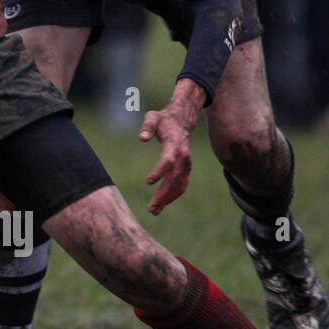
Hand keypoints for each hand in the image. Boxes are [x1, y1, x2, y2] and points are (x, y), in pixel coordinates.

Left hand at [138, 89, 201, 214]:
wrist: (182, 121)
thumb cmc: (163, 119)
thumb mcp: (153, 117)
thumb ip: (147, 126)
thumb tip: (142, 138)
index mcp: (175, 144)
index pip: (168, 161)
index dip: (159, 172)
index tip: (148, 181)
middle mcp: (183, 156)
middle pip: (174, 178)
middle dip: (163, 194)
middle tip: (151, 208)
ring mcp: (186, 164)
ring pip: (179, 185)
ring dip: (168, 199)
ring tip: (154, 210)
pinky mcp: (186, 169)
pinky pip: (181, 185)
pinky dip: (173, 195)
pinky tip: (162, 203)